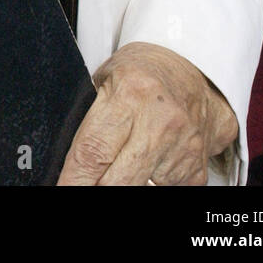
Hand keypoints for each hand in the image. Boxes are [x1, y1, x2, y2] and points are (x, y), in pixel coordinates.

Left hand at [57, 41, 238, 184]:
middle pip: (117, 180)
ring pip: (140, 187)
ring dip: (125, 180)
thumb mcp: (110, 76)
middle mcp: (159, 124)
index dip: (75, 177)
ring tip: (125, 156)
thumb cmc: (146, 73)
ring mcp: (181, 149)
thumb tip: (73, 160)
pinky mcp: (196, 170)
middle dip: (96, 186)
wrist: (198, 75)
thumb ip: (92, 115)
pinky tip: (151, 159)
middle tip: (86, 181)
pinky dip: (151, 180)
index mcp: (131, 94)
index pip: (93, 150)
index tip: (65, 186)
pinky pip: (165, 188)